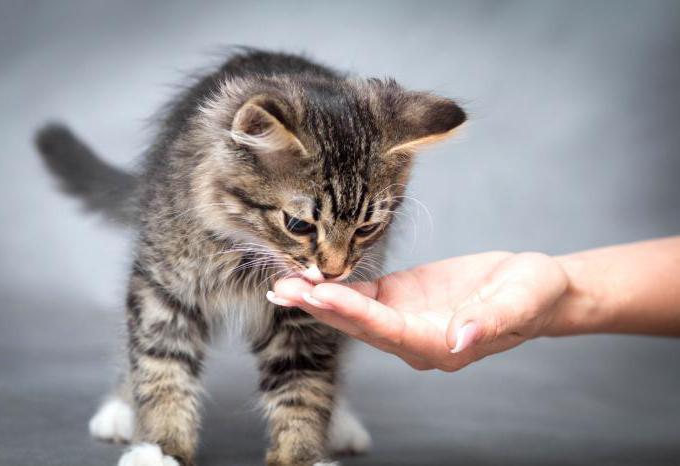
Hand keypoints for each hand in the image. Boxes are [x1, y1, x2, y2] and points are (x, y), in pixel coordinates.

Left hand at [269, 252, 569, 370]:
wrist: (535, 288)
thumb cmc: (533, 294)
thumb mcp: (522, 301)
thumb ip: (490, 321)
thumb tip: (460, 340)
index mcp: (440, 344)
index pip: (389, 330)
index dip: (354, 312)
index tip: (321, 293)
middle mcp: (415, 339)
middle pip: (360, 327)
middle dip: (321, 308)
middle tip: (284, 290)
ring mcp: (404, 320)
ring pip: (354, 314)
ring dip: (318, 300)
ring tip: (283, 285)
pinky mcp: (400, 299)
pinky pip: (362, 297)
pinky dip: (335, 288)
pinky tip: (308, 278)